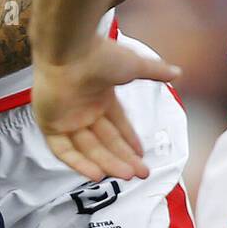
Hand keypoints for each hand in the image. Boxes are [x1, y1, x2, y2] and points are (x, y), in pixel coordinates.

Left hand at [32, 38, 180, 181]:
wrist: (70, 52)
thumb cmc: (100, 55)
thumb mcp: (135, 66)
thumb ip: (154, 72)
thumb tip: (177, 72)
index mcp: (101, 96)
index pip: (117, 124)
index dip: (129, 140)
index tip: (142, 154)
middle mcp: (84, 109)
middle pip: (105, 140)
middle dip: (124, 157)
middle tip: (142, 172)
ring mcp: (66, 117)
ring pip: (87, 148)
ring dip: (107, 163)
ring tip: (127, 175)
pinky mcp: (49, 123)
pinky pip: (63, 150)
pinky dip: (78, 163)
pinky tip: (97, 175)